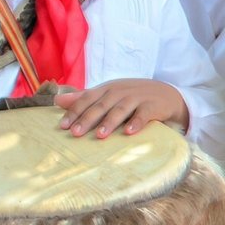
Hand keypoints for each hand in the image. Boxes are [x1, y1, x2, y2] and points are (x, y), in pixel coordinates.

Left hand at [55, 80, 187, 138]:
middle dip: (87, 119)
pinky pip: (144, 115)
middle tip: (75, 133)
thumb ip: (84, 98)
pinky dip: (136, 122)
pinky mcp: (153, 106)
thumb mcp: (108, 94)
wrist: (167, 94)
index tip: (63, 126)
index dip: (75, 111)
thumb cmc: (132, 97)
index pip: (87, 99)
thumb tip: (57, 100)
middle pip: (101, 105)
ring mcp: (137, 98)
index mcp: (107, 88)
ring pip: (120, 109)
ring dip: (110, 122)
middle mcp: (120, 91)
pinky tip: (129, 132)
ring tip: (100, 135)